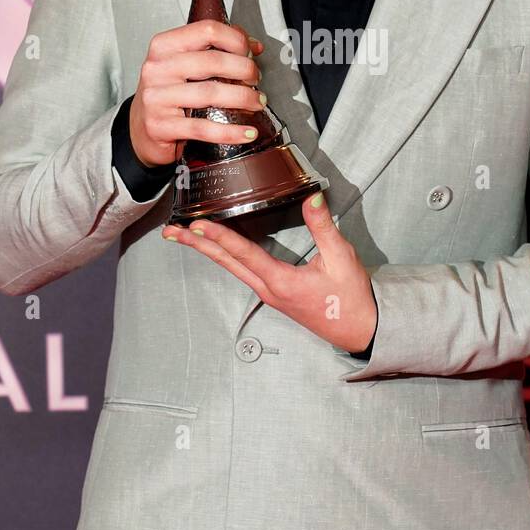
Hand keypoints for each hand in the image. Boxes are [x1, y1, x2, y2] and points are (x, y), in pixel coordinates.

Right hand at [129, 19, 266, 166]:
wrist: (140, 128)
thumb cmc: (167, 93)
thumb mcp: (185, 64)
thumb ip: (216, 49)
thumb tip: (253, 45)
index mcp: (164, 46)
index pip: (207, 31)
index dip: (236, 40)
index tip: (250, 53)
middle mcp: (157, 69)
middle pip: (212, 61)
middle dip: (245, 70)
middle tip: (256, 79)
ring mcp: (157, 98)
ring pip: (210, 94)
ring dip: (243, 98)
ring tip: (257, 102)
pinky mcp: (161, 126)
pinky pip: (203, 128)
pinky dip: (231, 132)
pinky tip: (247, 132)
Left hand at [161, 192, 376, 352]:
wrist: (360, 330)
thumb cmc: (350, 298)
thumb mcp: (341, 258)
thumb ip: (324, 228)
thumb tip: (312, 198)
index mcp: (281, 282)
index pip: (244, 253)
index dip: (219, 236)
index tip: (196, 225)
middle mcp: (268, 289)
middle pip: (226, 263)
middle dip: (196, 246)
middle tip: (170, 232)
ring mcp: (269, 293)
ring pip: (231, 268)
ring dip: (207, 251)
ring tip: (185, 237)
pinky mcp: (274, 294)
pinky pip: (243, 271)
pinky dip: (226, 256)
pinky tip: (219, 248)